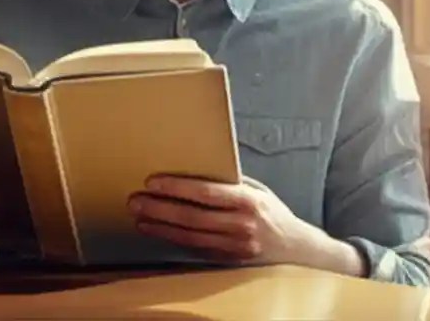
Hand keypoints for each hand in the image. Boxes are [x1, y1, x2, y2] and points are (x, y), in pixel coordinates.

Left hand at [130, 175, 341, 269]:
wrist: (294, 247)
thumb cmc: (274, 213)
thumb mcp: (259, 191)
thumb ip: (233, 183)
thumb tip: (201, 169)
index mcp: (249, 201)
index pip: (207, 193)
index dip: (178, 187)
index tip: (154, 182)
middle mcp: (241, 225)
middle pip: (192, 216)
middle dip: (160, 207)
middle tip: (136, 200)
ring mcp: (233, 245)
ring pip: (188, 236)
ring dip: (160, 226)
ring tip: (139, 216)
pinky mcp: (226, 260)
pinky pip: (193, 248)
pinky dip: (172, 239)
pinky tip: (156, 230)